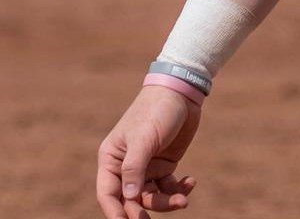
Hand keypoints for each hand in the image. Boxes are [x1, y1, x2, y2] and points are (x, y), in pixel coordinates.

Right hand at [96, 85, 200, 217]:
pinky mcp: (164, 166)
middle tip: (162, 213)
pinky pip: (169, 189)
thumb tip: (129, 198)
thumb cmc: (156, 111)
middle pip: (132, 200)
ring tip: (184, 198)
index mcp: (111, 158)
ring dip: (168, 202)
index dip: (115, 213)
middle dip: (146, 210)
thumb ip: (134, 168)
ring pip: (152, 198)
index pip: (108, 194)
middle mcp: (126, 167)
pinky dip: (180, 190)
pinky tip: (191, 181)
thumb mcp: (144, 138)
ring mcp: (146, 168)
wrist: (181, 93)